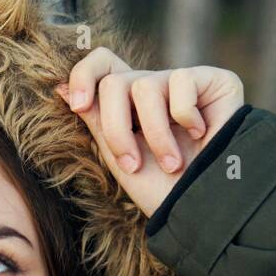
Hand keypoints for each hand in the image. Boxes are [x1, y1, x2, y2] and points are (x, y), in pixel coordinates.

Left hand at [55, 51, 243, 216]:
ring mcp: (184, 84)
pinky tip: (202, 135)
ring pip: (145, 86)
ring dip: (155, 135)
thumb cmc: (162, 192)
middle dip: (117, 128)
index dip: (84, 75)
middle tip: (133, 164)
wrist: (203, 209)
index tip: (78, 106)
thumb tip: (61, 87)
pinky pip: (182, 82)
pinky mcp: (215, 82)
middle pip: (116, 82)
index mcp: (130, 106)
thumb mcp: (119, 158)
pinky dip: (185, 117)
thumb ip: (95, 120)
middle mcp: (156, 90)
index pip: (102, 66)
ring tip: (173, 164)